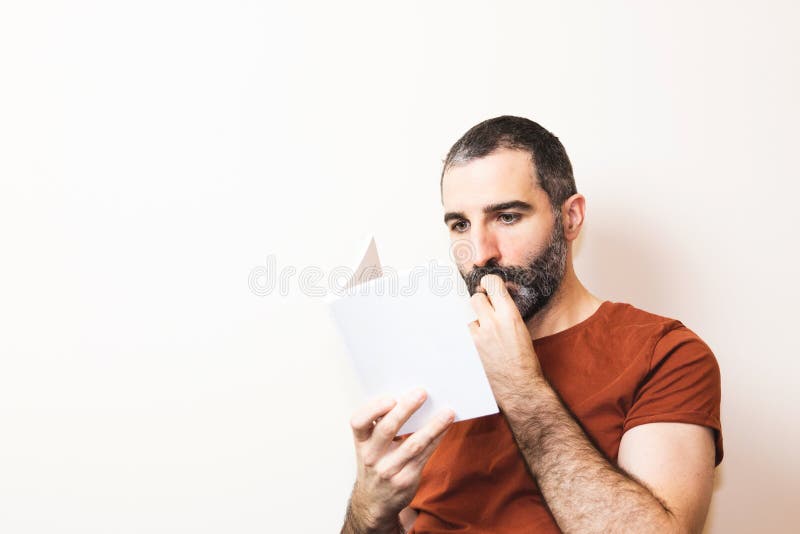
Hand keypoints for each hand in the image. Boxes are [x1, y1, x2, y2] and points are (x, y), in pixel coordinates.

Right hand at [347, 389, 453, 531]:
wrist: (374, 503)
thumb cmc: (375, 464)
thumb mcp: (369, 447)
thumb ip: (380, 426)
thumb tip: (408, 398)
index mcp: (361, 443)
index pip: (358, 422)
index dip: (373, 409)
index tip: (391, 398)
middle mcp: (371, 457)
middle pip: (387, 429)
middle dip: (405, 409)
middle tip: (421, 393)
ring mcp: (388, 470)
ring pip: (413, 444)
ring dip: (432, 426)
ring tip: (447, 412)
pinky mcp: (406, 479)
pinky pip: (425, 455)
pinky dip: (437, 439)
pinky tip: (445, 428)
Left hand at [468, 274, 543, 406]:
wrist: (520, 387)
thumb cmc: (525, 361)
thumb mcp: (521, 330)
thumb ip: (507, 314)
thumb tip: (494, 302)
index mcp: (509, 315)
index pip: (493, 284)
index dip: (489, 283)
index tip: (487, 285)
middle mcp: (492, 323)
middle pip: (476, 298)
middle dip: (480, 304)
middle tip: (486, 314)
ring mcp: (478, 336)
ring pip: (469, 318)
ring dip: (475, 324)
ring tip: (486, 338)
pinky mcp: (469, 349)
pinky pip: (466, 335)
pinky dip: (471, 339)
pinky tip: (480, 349)